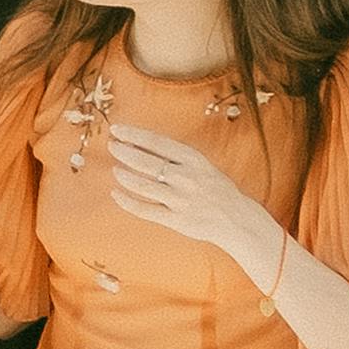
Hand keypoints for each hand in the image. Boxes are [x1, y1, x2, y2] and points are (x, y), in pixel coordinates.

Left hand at [105, 122, 266, 271]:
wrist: (236, 218)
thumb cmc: (216, 188)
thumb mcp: (202, 165)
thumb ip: (176, 158)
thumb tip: (141, 145)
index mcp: (193, 159)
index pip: (157, 142)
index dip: (134, 135)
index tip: (118, 129)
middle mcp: (185, 177)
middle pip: (146, 162)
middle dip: (125, 152)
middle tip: (112, 146)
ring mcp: (180, 199)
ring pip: (142, 185)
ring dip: (124, 176)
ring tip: (115, 169)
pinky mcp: (175, 220)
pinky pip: (145, 210)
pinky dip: (127, 202)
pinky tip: (116, 194)